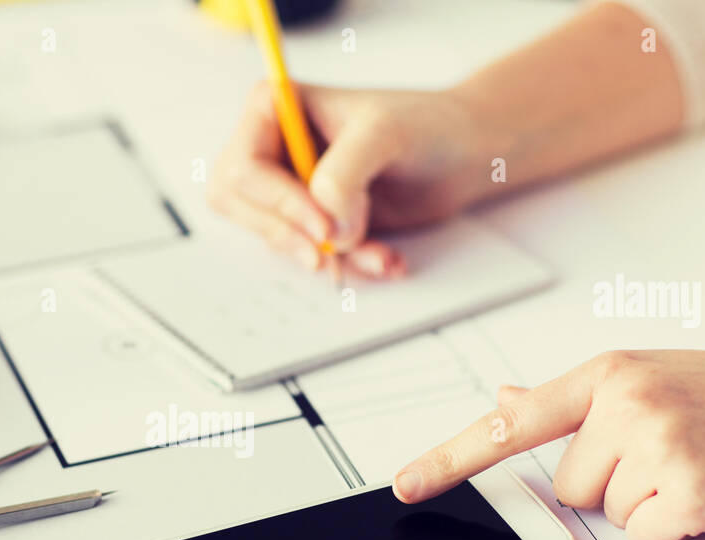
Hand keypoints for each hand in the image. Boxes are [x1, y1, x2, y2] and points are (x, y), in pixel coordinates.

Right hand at [207, 83, 491, 276]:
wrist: (464, 153)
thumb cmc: (427, 124)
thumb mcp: (385, 134)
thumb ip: (345, 172)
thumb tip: (324, 226)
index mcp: (274, 109)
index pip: (242, 169)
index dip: (277, 203)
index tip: (323, 226)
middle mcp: (273, 148)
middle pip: (240, 208)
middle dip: (288, 236)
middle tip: (328, 253)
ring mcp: (291, 187)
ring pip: (278, 239)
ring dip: (330, 256)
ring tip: (379, 252)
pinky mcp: (315, 221)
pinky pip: (311, 256)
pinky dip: (350, 266)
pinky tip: (387, 259)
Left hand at [392, 351, 704, 539]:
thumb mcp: (651, 378)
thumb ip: (576, 400)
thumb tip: (503, 399)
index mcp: (609, 374)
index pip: (512, 423)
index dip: (451, 459)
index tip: (405, 486)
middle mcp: (626, 404)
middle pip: (567, 487)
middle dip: (612, 485)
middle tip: (669, 455)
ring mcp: (657, 446)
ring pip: (604, 514)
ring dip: (645, 505)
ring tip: (695, 466)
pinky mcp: (688, 491)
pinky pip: (645, 537)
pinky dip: (676, 529)